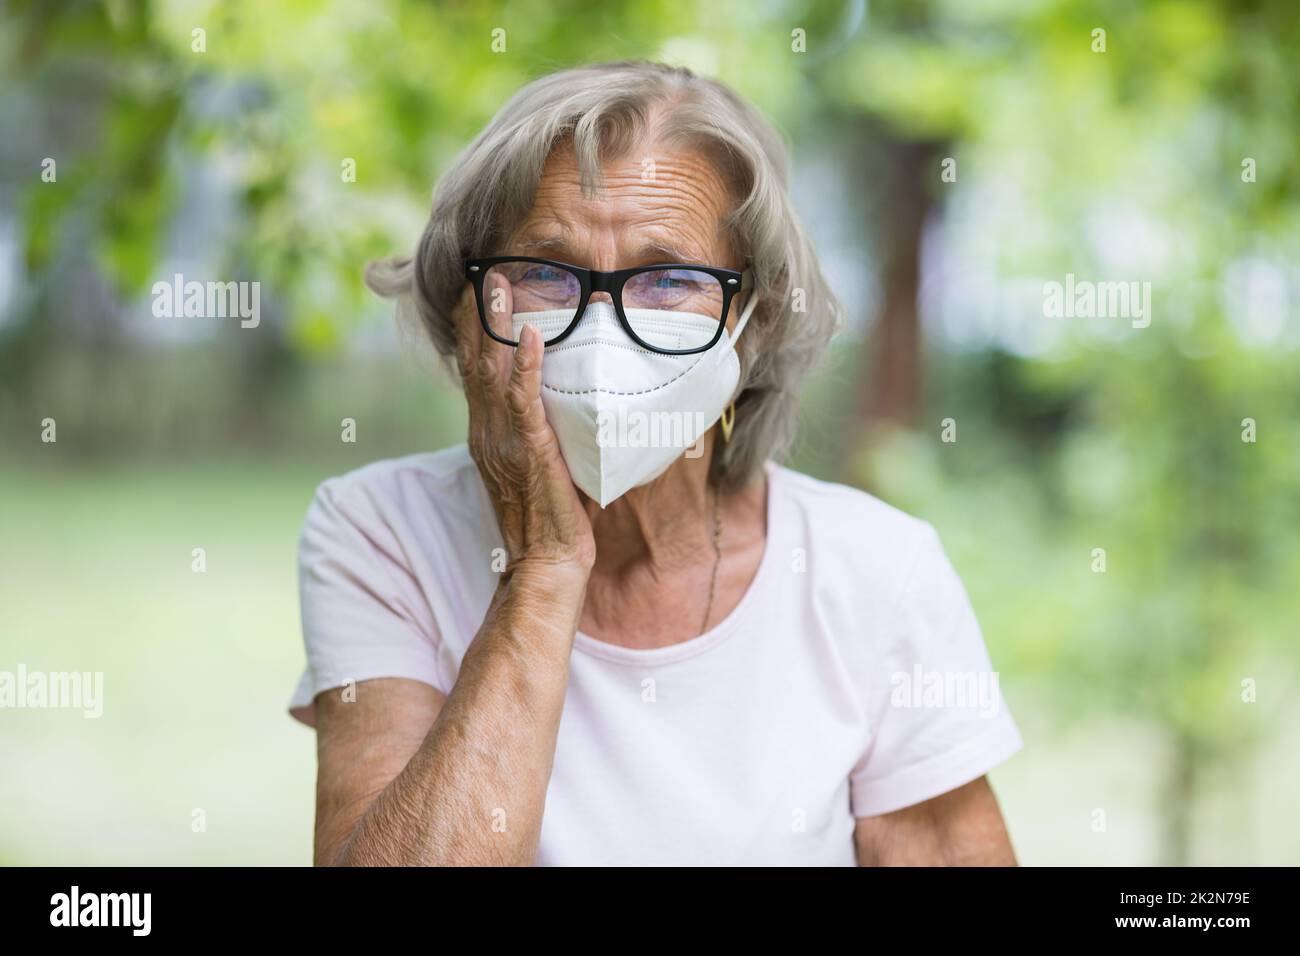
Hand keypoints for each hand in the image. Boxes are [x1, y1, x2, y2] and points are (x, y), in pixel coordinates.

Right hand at [455, 279, 595, 577]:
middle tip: (483, 270)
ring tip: (500, 283)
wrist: (548, 561)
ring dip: (497, 324)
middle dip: (477, 312)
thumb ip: (543, 430)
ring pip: (492, 371)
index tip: (475, 290)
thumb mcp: (541, 463)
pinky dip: (528, 366)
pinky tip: (535, 336)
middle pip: (474, 360)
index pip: (472, 369)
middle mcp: (486, 432)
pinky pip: (524, 402)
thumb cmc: (552, 516)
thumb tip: (569, 401)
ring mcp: (504, 442)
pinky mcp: (529, 453)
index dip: (472, 328)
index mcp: (487, 433)